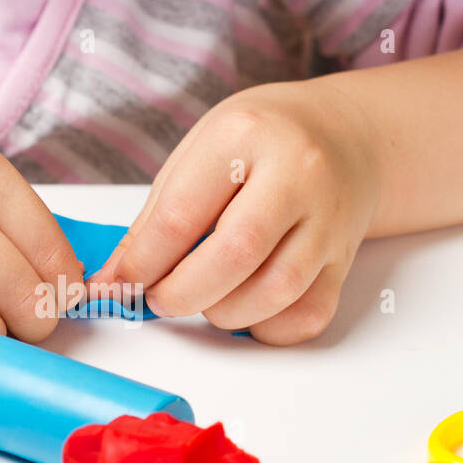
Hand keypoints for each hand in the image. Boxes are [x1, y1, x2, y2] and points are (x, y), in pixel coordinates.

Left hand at [96, 81, 380, 344]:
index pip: (181, 215)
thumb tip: (114, 280)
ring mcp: (329, 219)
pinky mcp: (345, 259)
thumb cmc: (263, 141)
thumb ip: (157, 217)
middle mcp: (296, 174)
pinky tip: (246, 306)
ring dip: (223, 313)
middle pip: (235, 255)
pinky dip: (266, 327)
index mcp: (244, 135)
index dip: (142, 263)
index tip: (118, 285)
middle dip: (182, 293)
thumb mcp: (200, 152)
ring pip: (275, 292)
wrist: (348, 135)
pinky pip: (306, 315)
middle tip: (159, 299)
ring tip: (204, 297)